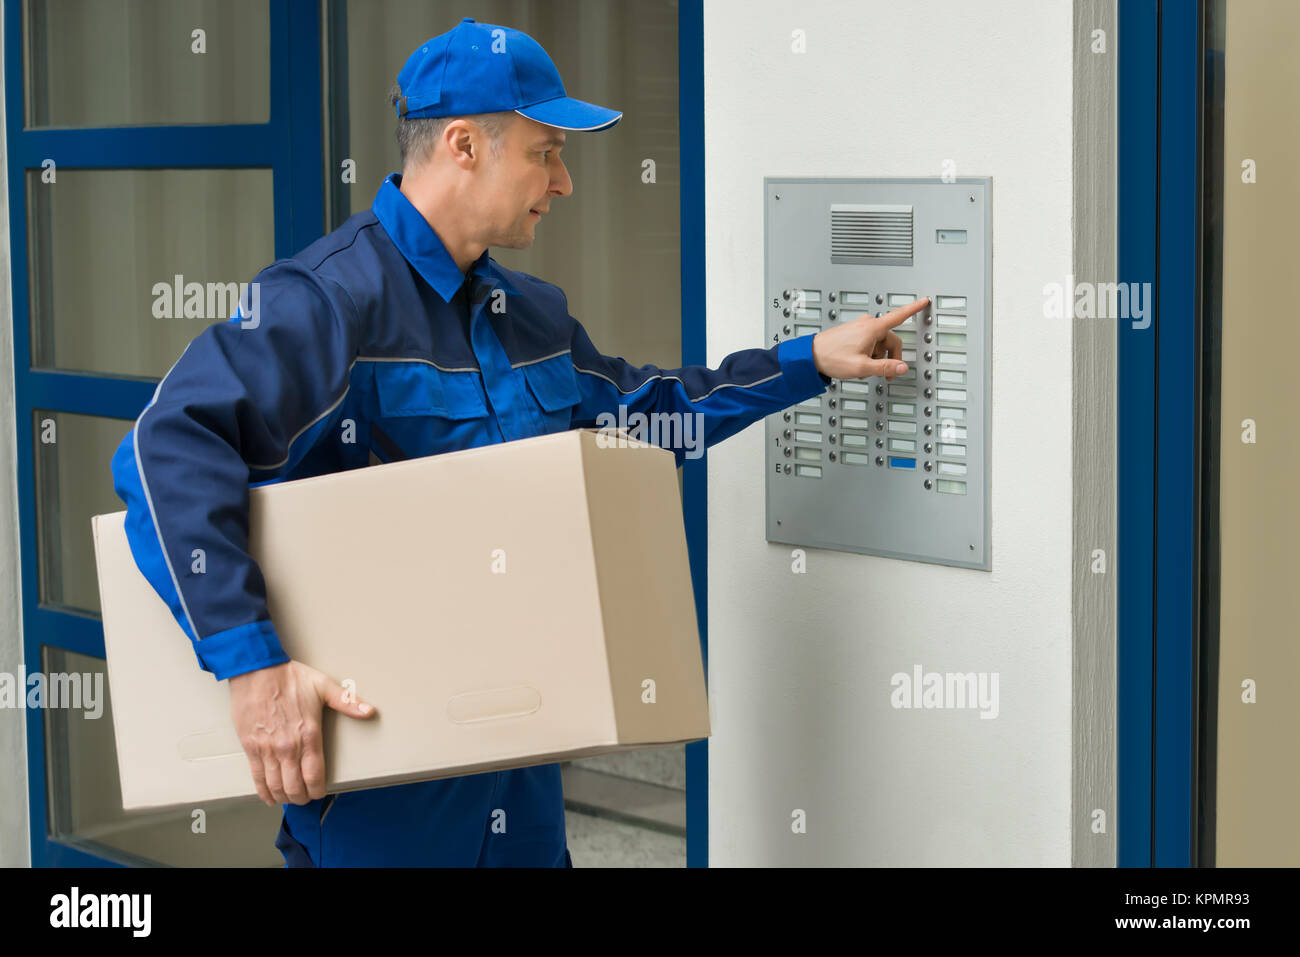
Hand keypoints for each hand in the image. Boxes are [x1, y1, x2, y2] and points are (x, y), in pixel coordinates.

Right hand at [228, 659, 375, 806]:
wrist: (256, 669)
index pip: (314, 776)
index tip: (320, 793)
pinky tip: (269, 797)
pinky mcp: (251, 747)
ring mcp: (267, 749)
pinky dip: (263, 791)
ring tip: (290, 798)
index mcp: (309, 735)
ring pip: (276, 786)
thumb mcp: (323, 687)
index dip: (318, 790)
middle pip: (295, 787)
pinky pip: (257, 777)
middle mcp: (288, 747)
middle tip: (305, 798)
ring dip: (284, 797)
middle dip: (302, 798)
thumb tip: (369, 711)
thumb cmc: (289, 677)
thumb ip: (347, 702)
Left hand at [811, 297, 929, 380]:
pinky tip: (857, 364)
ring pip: (879, 344)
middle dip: (888, 358)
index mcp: (872, 328)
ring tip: (862, 369)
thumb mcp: (862, 367)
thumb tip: (903, 367)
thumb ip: (885, 368)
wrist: (811, 355)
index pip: (899, 316)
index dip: (913, 309)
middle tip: (884, 374)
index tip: (924, 301)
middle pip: (890, 340)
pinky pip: (869, 343)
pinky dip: (867, 354)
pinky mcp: (853, 332)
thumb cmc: (832, 358)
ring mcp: (859, 327)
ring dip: (875, 358)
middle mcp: (867, 324)